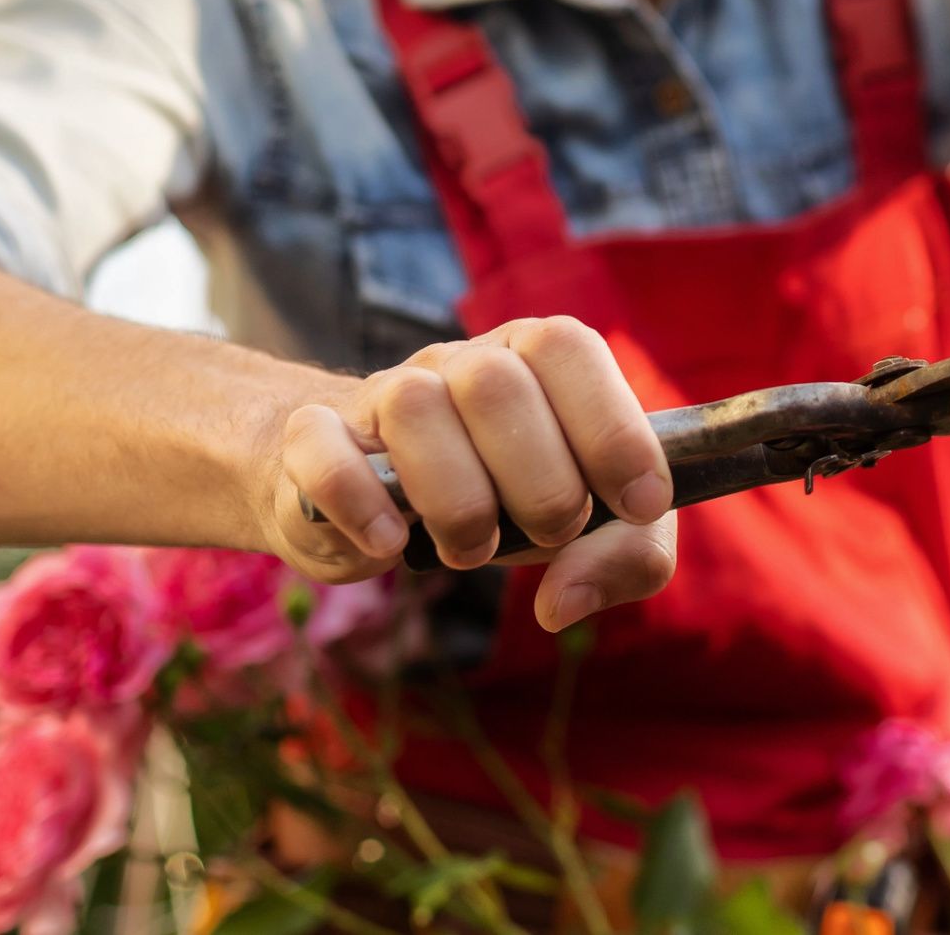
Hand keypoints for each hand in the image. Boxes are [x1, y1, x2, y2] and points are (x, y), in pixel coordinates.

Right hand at [258, 316, 677, 630]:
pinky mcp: (310, 440)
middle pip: (498, 385)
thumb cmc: (506, 499)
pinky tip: (391, 545)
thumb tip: (564, 603)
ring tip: (472, 548)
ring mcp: (380, 393)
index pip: (569, 347)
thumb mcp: (590, 525)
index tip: (639, 503)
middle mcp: (460, 361)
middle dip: (542, 482)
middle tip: (551, 532)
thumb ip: (626, 555)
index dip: (613, 427)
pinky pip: (321, 448)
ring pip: (414, 405)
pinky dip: (359, 504)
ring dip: (457, 499)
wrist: (371, 497)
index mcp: (533, 357)